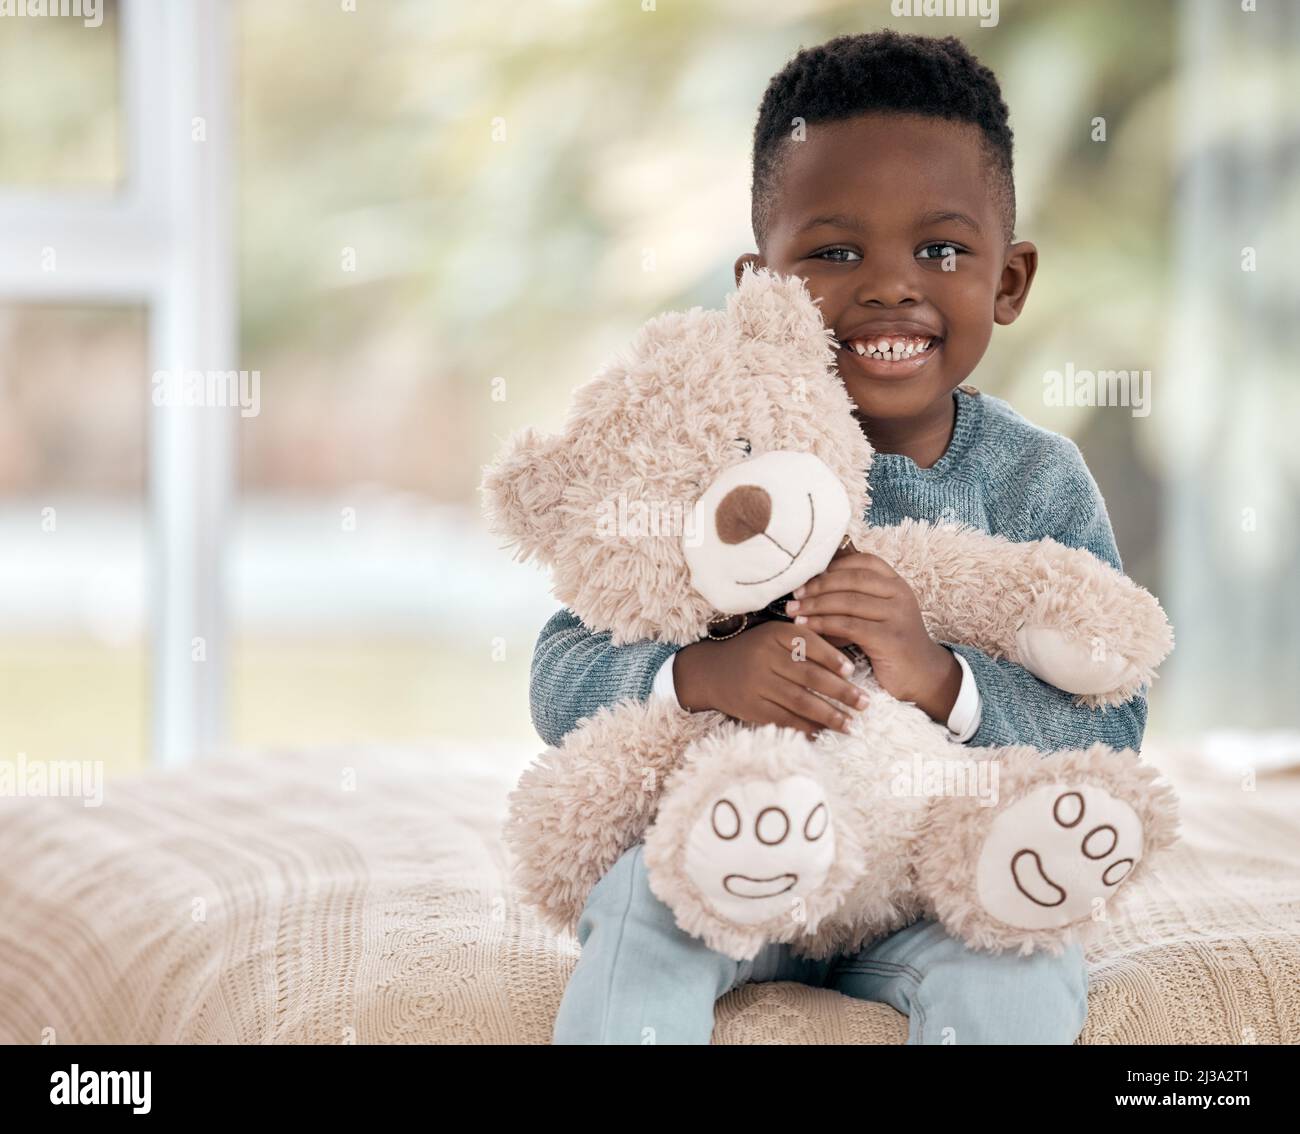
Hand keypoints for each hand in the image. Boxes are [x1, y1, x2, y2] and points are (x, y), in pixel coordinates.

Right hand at [673, 620, 869, 738]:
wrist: (710, 670)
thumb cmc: (754, 651)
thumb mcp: (775, 637)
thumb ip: (805, 643)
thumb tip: (848, 664)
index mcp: (774, 634)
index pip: (809, 644)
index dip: (833, 658)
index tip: (853, 671)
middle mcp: (765, 657)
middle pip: (810, 676)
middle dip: (841, 692)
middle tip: (865, 703)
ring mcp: (756, 683)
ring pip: (800, 701)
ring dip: (829, 715)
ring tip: (850, 725)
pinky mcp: (751, 707)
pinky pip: (784, 719)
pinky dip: (806, 727)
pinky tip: (823, 733)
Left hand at [784, 552, 961, 724]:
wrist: (923, 677)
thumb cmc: (891, 645)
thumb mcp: (877, 616)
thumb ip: (855, 599)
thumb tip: (810, 588)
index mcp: (897, 584)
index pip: (863, 562)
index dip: (833, 567)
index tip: (808, 577)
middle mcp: (900, 594)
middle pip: (851, 580)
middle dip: (817, 586)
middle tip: (793, 594)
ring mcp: (897, 615)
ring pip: (847, 602)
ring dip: (815, 605)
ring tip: (793, 611)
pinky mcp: (890, 638)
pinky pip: (849, 625)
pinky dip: (822, 624)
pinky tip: (805, 627)